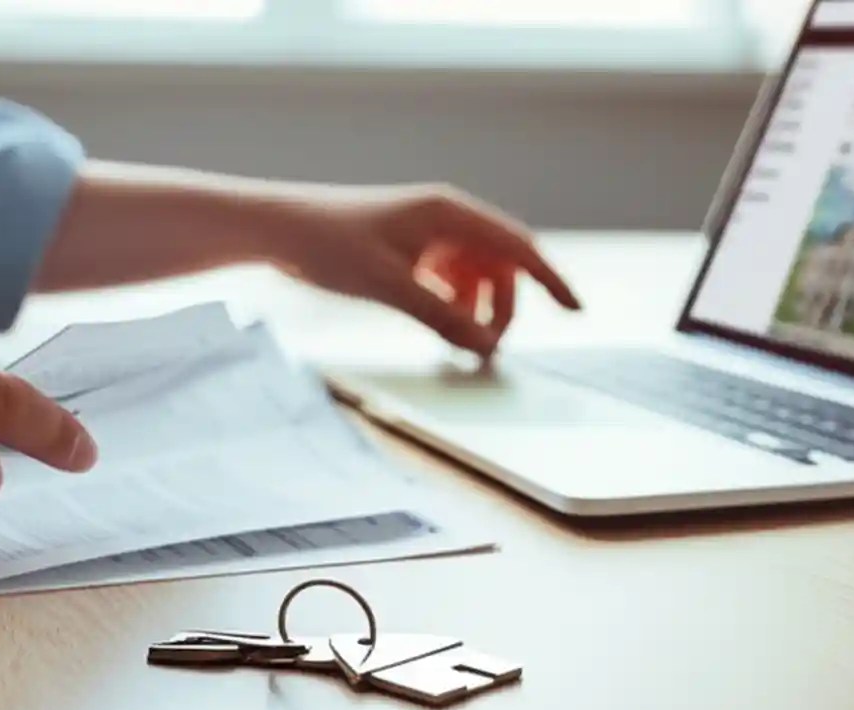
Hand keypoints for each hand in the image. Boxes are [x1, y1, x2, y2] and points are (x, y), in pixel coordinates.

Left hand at [262, 183, 580, 356]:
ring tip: (458, 343)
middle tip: (487, 350)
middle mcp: (446, 219)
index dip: (551, 280)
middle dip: (502, 308)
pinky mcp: (409, 249)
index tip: (576, 312)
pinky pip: (449, 279)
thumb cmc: (329, 244)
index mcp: (450, 214)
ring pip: (475, 276)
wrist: (278, 227)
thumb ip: (441, 315)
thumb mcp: (390, 285)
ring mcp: (428, 234)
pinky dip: (452, 305)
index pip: (518, 247)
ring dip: (476, 309)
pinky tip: (439, 328)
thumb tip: (485, 345)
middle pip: (501, 266)